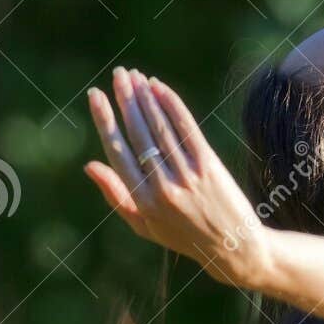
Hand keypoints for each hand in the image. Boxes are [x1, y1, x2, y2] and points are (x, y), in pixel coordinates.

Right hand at [83, 67, 268, 285]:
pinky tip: (160, 88)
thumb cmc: (185, 237)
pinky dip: (172, 105)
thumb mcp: (144, 226)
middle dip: (126, 99)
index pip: (117, 151)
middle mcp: (163, 187)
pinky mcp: (209, 166)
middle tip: (118, 74)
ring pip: (161, 127)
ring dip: (147, 97)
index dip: (105, 120)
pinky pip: (186, 129)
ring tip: (136, 76)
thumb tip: (90, 165)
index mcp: (143, 201)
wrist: (233, 248)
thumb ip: (117, 196)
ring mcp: (187, 175)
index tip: (96, 95)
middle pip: (138, 133)